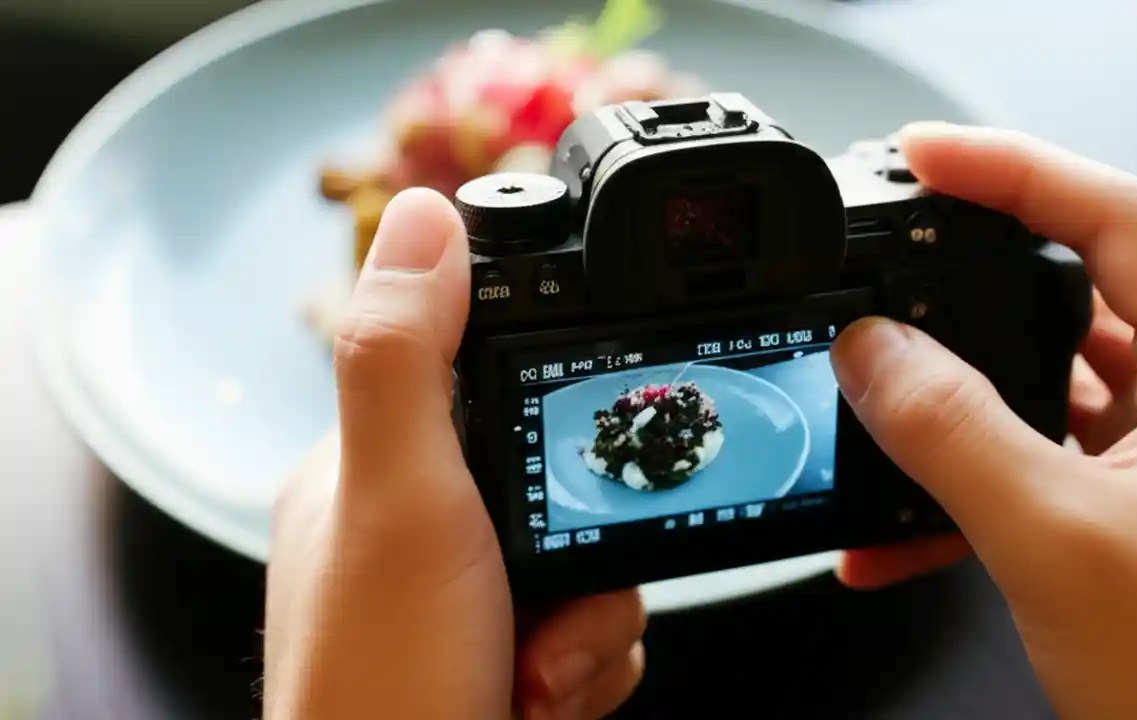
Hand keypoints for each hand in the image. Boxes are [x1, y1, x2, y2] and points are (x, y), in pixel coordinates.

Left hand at [263, 189, 644, 719]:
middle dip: (585, 559)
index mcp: (377, 467)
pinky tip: (537, 697)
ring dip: (592, 627)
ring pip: (596, 560)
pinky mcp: (508, 650)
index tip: (569, 471)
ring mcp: (466, 594)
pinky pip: (596, 627)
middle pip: (567, 481)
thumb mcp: (401, 503)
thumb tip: (425, 213)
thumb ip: (410, 359)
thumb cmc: (384, 688)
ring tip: (532, 671)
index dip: (556, 420)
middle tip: (544, 611)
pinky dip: (589, 668)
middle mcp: (420, 526)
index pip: (497, 384)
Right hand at [831, 122, 1136, 716]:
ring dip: (946, 408)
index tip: (923, 156)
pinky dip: (954, 492)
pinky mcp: (1127, 518)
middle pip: (1065, 293)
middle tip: (883, 264)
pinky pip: (1026, 470)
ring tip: (870, 407)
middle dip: (959, 285)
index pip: (1112, 218)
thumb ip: (955, 434)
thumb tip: (873, 351)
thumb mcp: (1065, 542)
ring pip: (1035, 390)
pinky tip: (891, 537)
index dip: (1010, 169)